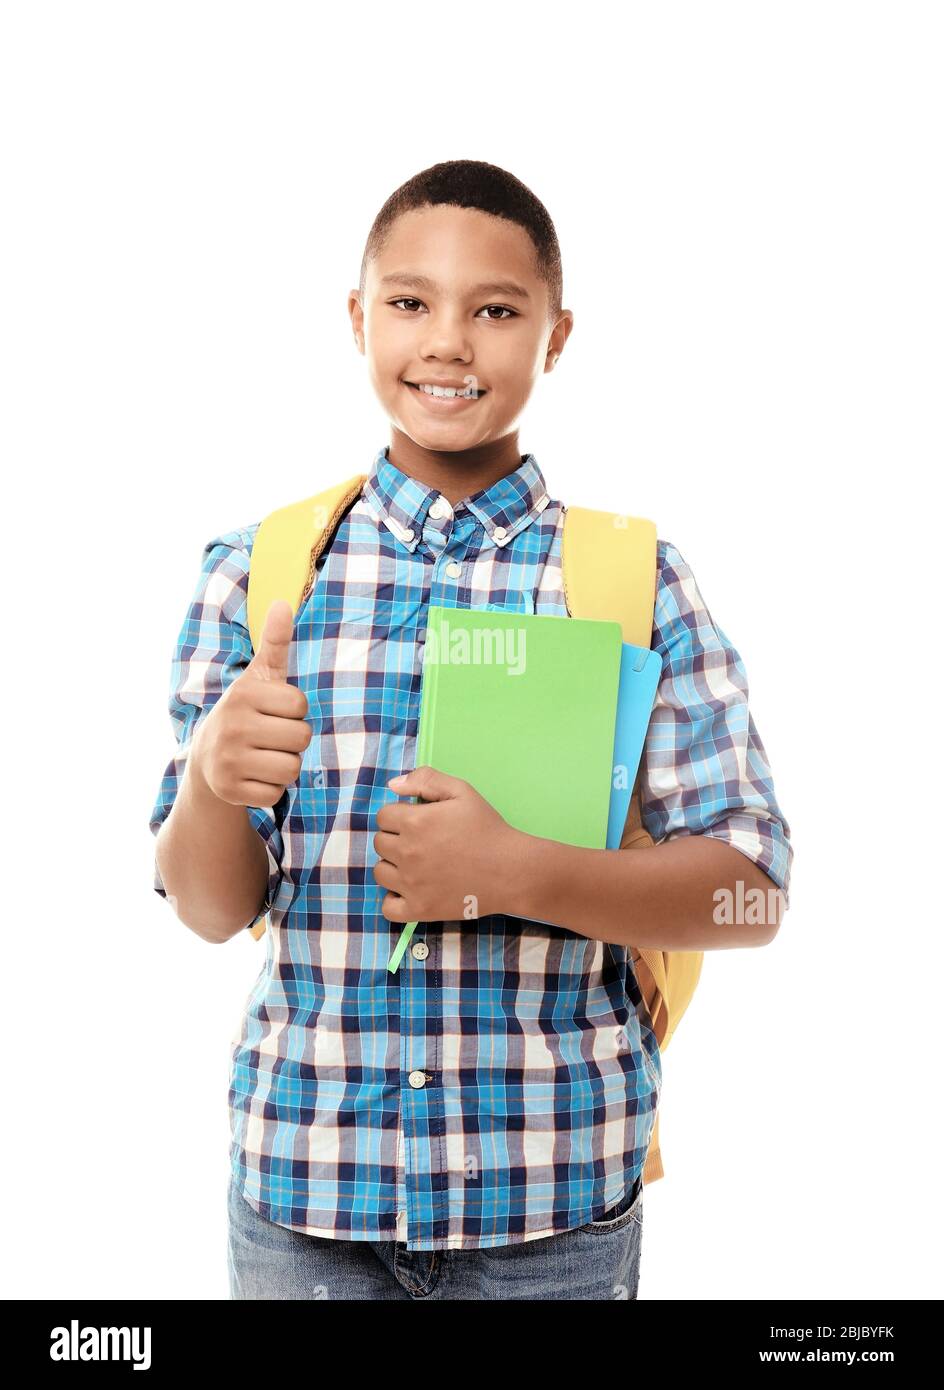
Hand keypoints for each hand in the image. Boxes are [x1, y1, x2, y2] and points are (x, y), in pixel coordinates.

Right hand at [191, 599, 312, 807]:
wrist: (206, 760)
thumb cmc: (245, 713)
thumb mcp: (259, 677)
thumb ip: (274, 642)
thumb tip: (283, 601)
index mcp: (243, 694)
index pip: (300, 707)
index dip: (294, 712)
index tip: (274, 712)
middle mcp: (232, 725)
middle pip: (300, 739)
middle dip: (292, 741)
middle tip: (269, 738)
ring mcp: (228, 760)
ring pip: (292, 768)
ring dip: (285, 766)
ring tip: (263, 756)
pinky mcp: (229, 790)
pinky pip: (276, 793)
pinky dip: (271, 788)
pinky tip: (254, 776)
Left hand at [372, 765, 521, 923]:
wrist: (511, 870)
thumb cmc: (488, 828)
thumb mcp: (462, 791)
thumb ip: (426, 780)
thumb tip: (393, 785)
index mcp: (414, 822)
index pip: (383, 816)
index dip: (399, 816)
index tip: (418, 821)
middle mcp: (407, 853)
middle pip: (380, 843)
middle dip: (396, 839)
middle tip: (423, 843)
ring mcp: (411, 884)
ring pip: (380, 872)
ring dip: (394, 867)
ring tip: (418, 865)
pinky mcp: (419, 909)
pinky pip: (387, 907)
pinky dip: (394, 899)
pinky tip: (411, 890)